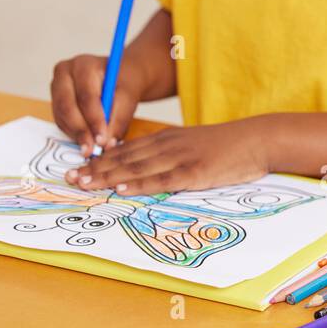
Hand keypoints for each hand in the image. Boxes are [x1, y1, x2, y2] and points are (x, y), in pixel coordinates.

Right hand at [51, 54, 144, 156]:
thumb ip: (119, 118)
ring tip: (90, 149)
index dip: (94, 120)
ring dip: (76, 135)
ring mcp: (57, 87)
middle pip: (67, 105)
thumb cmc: (124, 82)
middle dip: (81, 130)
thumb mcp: (128, 96)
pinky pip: (61, 120)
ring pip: (62, 115)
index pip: (86, 95)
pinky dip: (73, 133)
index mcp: (84, 65)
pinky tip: (85, 141)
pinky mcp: (56, 101)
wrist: (119, 76)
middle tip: (92, 149)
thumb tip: (107, 143)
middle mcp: (65, 73)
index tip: (102, 139)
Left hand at [64, 118, 268, 194]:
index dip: (100, 160)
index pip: (126, 149)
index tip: (78, 168)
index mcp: (167, 139)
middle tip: (69, 178)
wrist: (258, 140)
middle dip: (95, 169)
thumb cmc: (229, 146)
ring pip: (136, 168)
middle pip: (124, 158)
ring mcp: (180, 158)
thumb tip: (151, 172)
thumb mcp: (195, 145)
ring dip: (107, 177)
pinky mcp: (194, 172)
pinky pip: (161, 180)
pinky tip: (121, 189)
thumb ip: (172, 155)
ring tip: (84, 184)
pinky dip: (139, 185)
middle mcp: (168, 145)